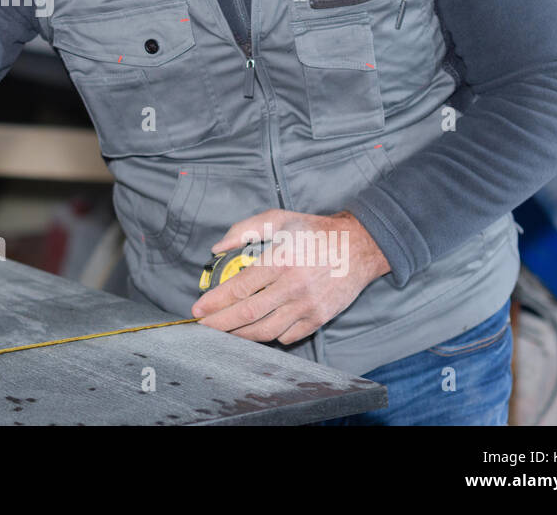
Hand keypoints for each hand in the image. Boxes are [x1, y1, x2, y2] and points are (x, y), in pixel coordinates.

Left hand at [190, 209, 390, 344]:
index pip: (239, 288)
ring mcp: (307, 306)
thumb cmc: (313, 231)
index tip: (198, 309)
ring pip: (266, 330)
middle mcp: (293, 287)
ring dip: (240, 335)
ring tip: (224, 332)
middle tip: (203, 327)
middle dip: (220, 324)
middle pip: (247, 314)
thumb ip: (244, 230)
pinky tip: (255, 330)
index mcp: (280, 261)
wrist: (358, 247)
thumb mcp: (278, 220)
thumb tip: (217, 248)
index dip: (215, 302)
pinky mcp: (319, 318)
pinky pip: (287, 335)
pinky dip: (268, 336)